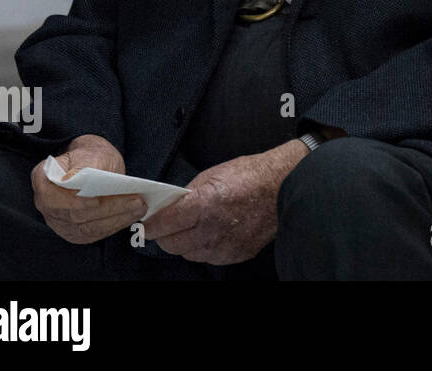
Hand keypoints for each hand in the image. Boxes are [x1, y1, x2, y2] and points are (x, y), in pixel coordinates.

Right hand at [33, 134, 145, 244]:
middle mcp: (45, 203)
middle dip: (108, 209)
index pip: (53, 198)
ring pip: (85, 227)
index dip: (74, 202)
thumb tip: (86, 183)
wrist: (94, 164)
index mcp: (43, 179)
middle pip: (74, 215)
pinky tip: (130, 217)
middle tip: (136, 201)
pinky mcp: (73, 231)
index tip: (96, 201)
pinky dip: (113, 226)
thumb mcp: (92, 153)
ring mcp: (57, 220)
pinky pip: (92, 234)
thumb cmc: (92, 157)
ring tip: (139, 208)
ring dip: (115, 219)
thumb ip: (88, 166)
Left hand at [143, 140, 307, 265]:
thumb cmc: (250, 175)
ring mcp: (223, 246)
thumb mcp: (212, 175)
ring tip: (194, 226)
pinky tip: (212, 232)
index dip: (150, 224)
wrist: (284, 187)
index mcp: (203, 205)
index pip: (161, 225)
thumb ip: (187, 195)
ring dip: (185, 242)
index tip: (147, 222)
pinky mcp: (235, 255)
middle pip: (170, 245)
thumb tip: (168, 208)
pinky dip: (204, 247)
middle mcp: (211, 231)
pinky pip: (207, 257)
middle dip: (165, 234)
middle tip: (168, 224)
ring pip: (187, 254)